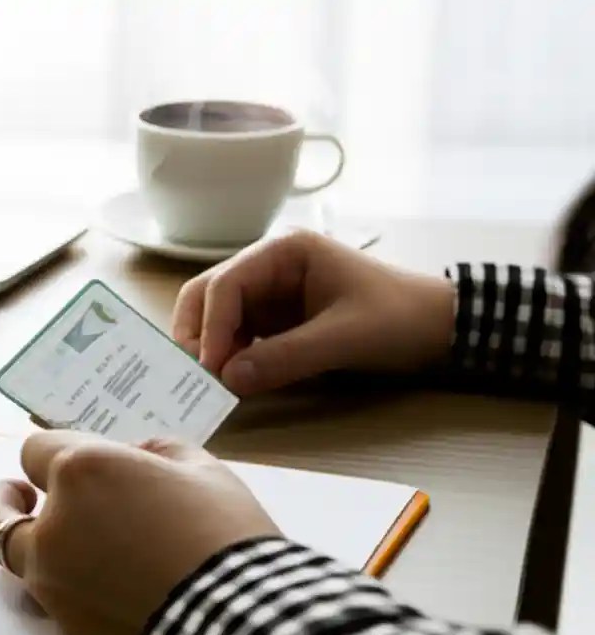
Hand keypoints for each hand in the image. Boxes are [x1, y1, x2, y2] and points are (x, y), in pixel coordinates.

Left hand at [0, 430, 279, 634]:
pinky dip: (68, 583)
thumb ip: (157, 453)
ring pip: (16, 559)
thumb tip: (137, 458)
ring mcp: (52, 580)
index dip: (59, 453)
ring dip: (37, 545)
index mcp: (81, 472)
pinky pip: (52, 596)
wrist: (237, 625)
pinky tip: (108, 581)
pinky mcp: (67, 625)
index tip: (79, 460)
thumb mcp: (202, 470)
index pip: (37, 450)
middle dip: (2, 501)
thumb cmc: (223, 534)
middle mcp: (51, 525)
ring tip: (76, 544)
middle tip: (20, 498)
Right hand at [172, 230, 456, 394]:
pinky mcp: (277, 321)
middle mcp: (268, 267)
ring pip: (217, 317)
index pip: (226, 284)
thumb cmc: (399, 318)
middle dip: (196, 332)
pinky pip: (238, 337)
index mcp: (283, 251)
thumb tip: (228, 379)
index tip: (208, 368)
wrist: (443, 328)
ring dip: (208, 347)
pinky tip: (229, 382)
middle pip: (209, 295)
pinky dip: (228, 358)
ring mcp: (270, 294)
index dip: (211, 326)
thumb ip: (286, 357)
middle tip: (192, 374)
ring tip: (208, 382)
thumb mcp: (345, 338)